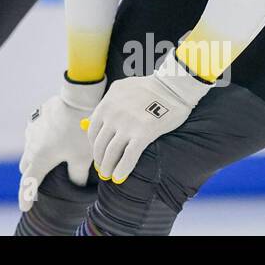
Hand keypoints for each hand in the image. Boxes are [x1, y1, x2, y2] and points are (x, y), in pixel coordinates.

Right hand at [18, 76, 105, 211]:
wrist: (76, 100)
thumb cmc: (80, 131)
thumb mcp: (82, 157)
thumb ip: (76, 175)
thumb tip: (75, 184)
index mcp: (40, 158)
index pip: (29, 183)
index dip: (26, 197)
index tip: (24, 207)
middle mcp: (31, 146)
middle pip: (26, 167)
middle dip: (31, 175)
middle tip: (42, 181)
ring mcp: (31, 131)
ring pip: (29, 149)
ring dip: (36, 156)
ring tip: (52, 156)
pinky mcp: (35, 118)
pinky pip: (34, 134)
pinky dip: (40, 140)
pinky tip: (54, 137)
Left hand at [85, 51, 213, 183]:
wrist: (172, 87)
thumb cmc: (149, 87)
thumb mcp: (121, 88)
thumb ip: (108, 103)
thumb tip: (92, 120)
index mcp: (107, 104)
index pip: (93, 130)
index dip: (93, 144)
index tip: (98, 152)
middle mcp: (113, 115)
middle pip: (99, 144)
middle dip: (99, 159)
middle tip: (102, 167)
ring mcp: (127, 125)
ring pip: (111, 153)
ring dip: (107, 167)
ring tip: (108, 175)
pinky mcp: (143, 134)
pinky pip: (128, 157)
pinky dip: (122, 169)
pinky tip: (119, 178)